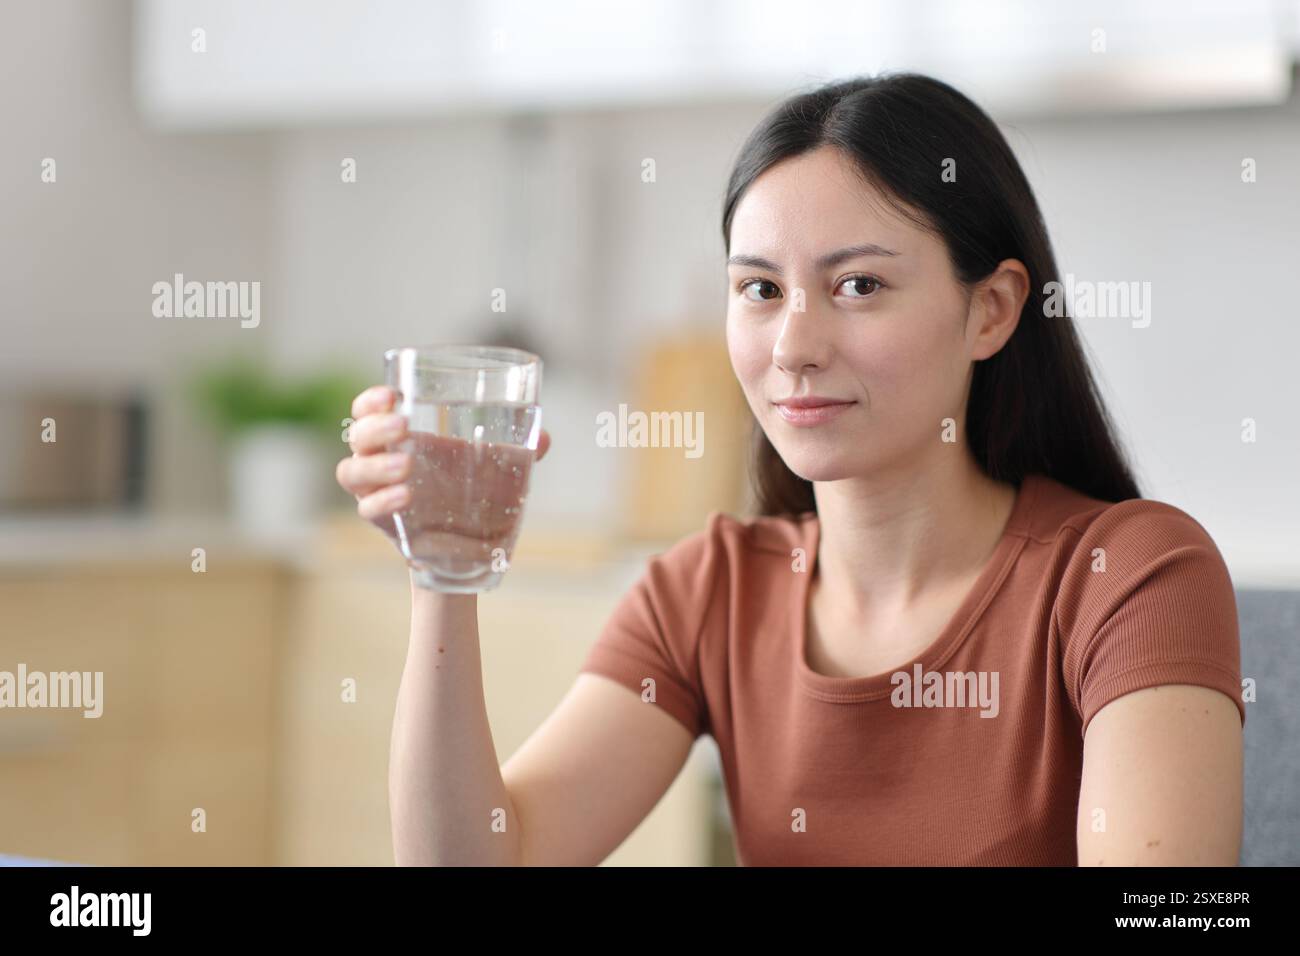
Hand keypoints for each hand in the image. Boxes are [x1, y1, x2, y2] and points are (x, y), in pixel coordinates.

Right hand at [335, 385, 550, 540]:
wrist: (466, 545)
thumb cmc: (470, 488)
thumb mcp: (494, 465)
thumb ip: (518, 450)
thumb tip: (543, 439)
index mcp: (399, 437)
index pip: (368, 409)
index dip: (371, 400)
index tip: (392, 394)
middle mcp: (380, 460)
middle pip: (357, 436)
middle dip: (374, 428)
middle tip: (403, 426)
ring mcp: (377, 492)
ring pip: (351, 472)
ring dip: (374, 466)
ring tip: (405, 466)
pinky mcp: (385, 523)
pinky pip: (367, 510)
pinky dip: (382, 502)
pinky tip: (404, 497)